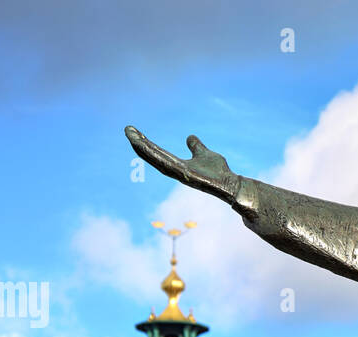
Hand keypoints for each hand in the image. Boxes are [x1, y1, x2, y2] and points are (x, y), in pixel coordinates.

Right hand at [125, 126, 239, 203]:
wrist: (230, 184)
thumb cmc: (219, 172)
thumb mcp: (204, 154)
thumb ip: (196, 146)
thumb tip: (189, 137)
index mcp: (178, 165)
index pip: (158, 153)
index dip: (146, 143)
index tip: (135, 132)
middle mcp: (175, 170)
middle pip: (153, 156)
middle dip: (140, 144)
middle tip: (127, 130)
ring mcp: (179, 173)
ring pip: (157, 159)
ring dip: (143, 148)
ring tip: (131, 136)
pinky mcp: (184, 175)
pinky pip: (167, 164)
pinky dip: (156, 155)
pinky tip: (147, 147)